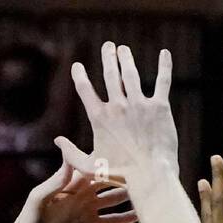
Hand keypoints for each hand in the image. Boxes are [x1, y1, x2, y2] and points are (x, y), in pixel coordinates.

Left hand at [8, 163, 136, 222]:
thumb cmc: (29, 217)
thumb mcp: (39, 197)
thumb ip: (56, 180)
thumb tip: (70, 159)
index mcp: (74, 181)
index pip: (97, 167)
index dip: (112, 161)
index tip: (129, 155)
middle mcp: (84, 192)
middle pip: (110, 181)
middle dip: (127, 177)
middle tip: (148, 173)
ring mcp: (89, 208)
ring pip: (115, 199)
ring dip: (130, 196)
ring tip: (150, 192)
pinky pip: (111, 221)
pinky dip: (125, 218)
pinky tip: (140, 216)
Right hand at [54, 43, 175, 188]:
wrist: (149, 176)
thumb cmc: (119, 176)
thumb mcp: (89, 167)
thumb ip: (71, 153)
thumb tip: (57, 141)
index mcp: (100, 119)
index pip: (85, 90)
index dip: (80, 76)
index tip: (77, 66)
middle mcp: (118, 106)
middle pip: (110, 74)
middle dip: (107, 57)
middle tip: (108, 47)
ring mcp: (139, 104)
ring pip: (131, 74)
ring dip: (126, 58)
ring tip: (124, 50)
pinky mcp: (159, 107)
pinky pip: (162, 81)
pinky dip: (164, 66)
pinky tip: (165, 54)